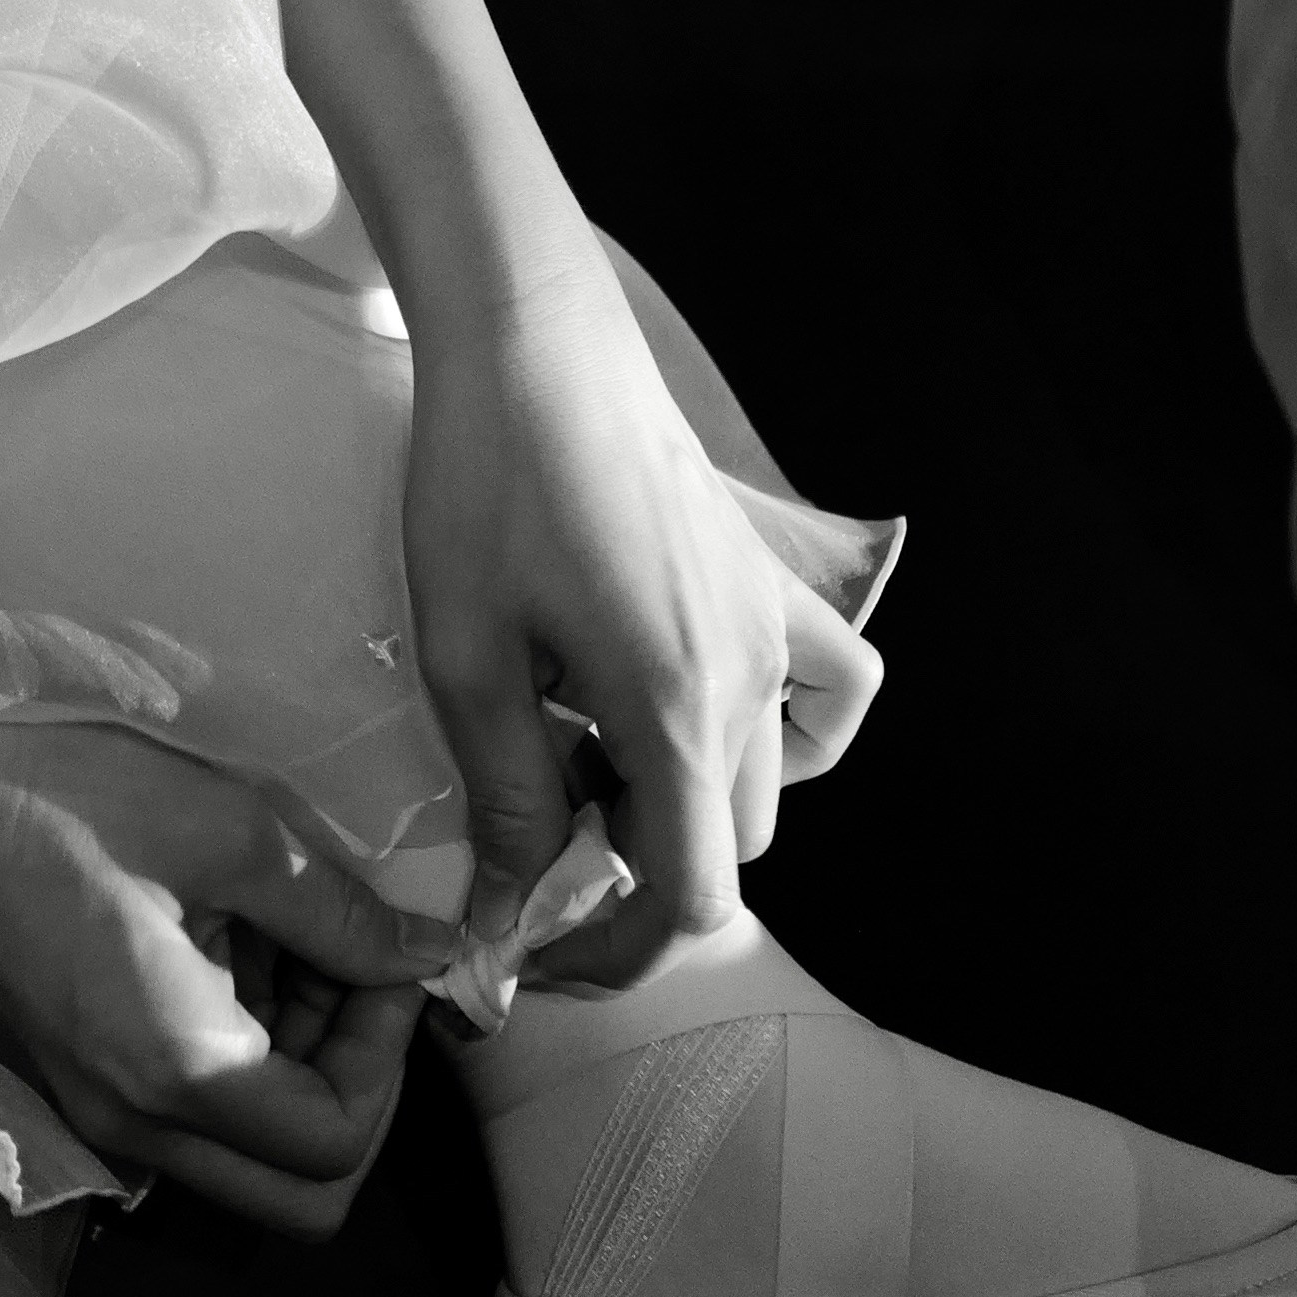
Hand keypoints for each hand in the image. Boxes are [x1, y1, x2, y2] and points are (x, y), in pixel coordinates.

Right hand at [0, 720, 441, 1239]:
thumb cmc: (77, 801)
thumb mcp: (232, 837)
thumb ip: (342, 915)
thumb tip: (430, 957)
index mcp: (179, 1072)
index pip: (333, 1147)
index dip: (386, 1060)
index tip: (381, 962)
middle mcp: (141, 1125)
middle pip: (302, 1196)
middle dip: (358, 1093)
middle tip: (358, 983)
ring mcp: (106, 1116)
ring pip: (255, 1160)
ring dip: (306, 1072)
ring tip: (302, 947)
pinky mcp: (89, 1087)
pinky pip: (202, 1119)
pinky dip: (251, 1059)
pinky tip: (246, 951)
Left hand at [403, 274, 888, 965]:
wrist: (535, 344)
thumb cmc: (486, 486)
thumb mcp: (466, 655)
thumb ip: (506, 795)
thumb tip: (512, 911)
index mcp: (675, 711)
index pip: (690, 897)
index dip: (614, 951)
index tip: (538, 946)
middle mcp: (750, 681)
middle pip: (717, 846)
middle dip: (626, 870)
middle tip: (527, 826)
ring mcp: (776, 629)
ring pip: (761, 786)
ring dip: (680, 803)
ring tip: (583, 755)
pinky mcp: (776, 581)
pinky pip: (830, 695)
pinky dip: (789, 737)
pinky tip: (706, 716)